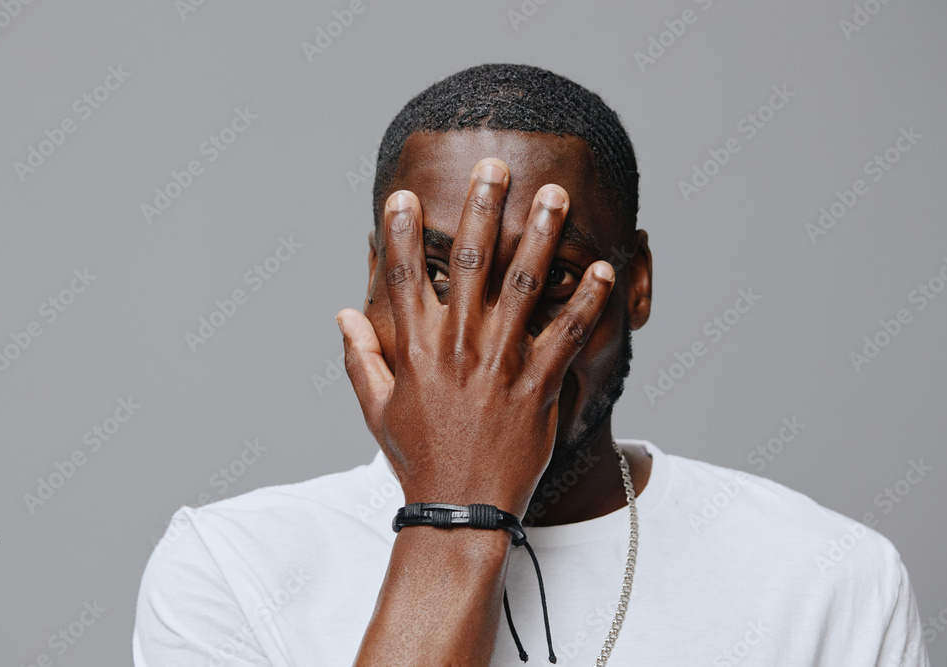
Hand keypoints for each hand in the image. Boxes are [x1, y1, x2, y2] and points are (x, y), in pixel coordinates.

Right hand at [337, 158, 615, 516]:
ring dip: (540, 235)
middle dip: (481, 209)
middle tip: (493, 166)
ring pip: (523, 285)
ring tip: (554, 194)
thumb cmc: (417, 458)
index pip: (402, 277)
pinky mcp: (538, 385)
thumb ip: (360, 358)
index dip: (398, 233)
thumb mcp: (378, 409)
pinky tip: (602, 267)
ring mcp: (501, 364)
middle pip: (469, 263)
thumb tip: (344, 313)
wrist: (460, 510)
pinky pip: (567, 335)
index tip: (401, 196)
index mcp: (417, 349)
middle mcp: (459, 346)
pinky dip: (586, 300)